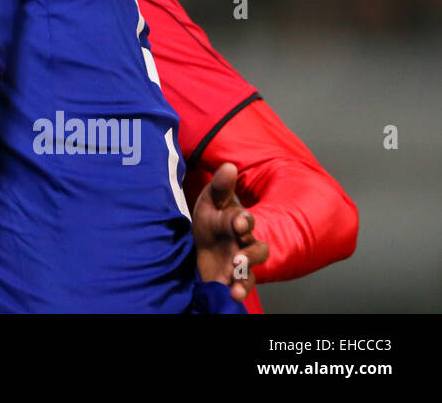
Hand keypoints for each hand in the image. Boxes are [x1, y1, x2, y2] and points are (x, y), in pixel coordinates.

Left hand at [192, 162, 269, 301]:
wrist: (202, 246)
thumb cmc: (211, 221)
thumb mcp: (210, 202)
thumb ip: (219, 187)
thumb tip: (229, 165)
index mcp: (239, 223)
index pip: (247, 222)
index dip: (244, 221)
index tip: (238, 222)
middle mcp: (244, 244)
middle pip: (258, 250)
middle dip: (250, 254)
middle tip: (237, 259)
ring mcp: (240, 264)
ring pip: (252, 272)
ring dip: (246, 276)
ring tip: (235, 278)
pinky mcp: (233, 280)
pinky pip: (242, 288)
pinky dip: (239, 292)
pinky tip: (233, 294)